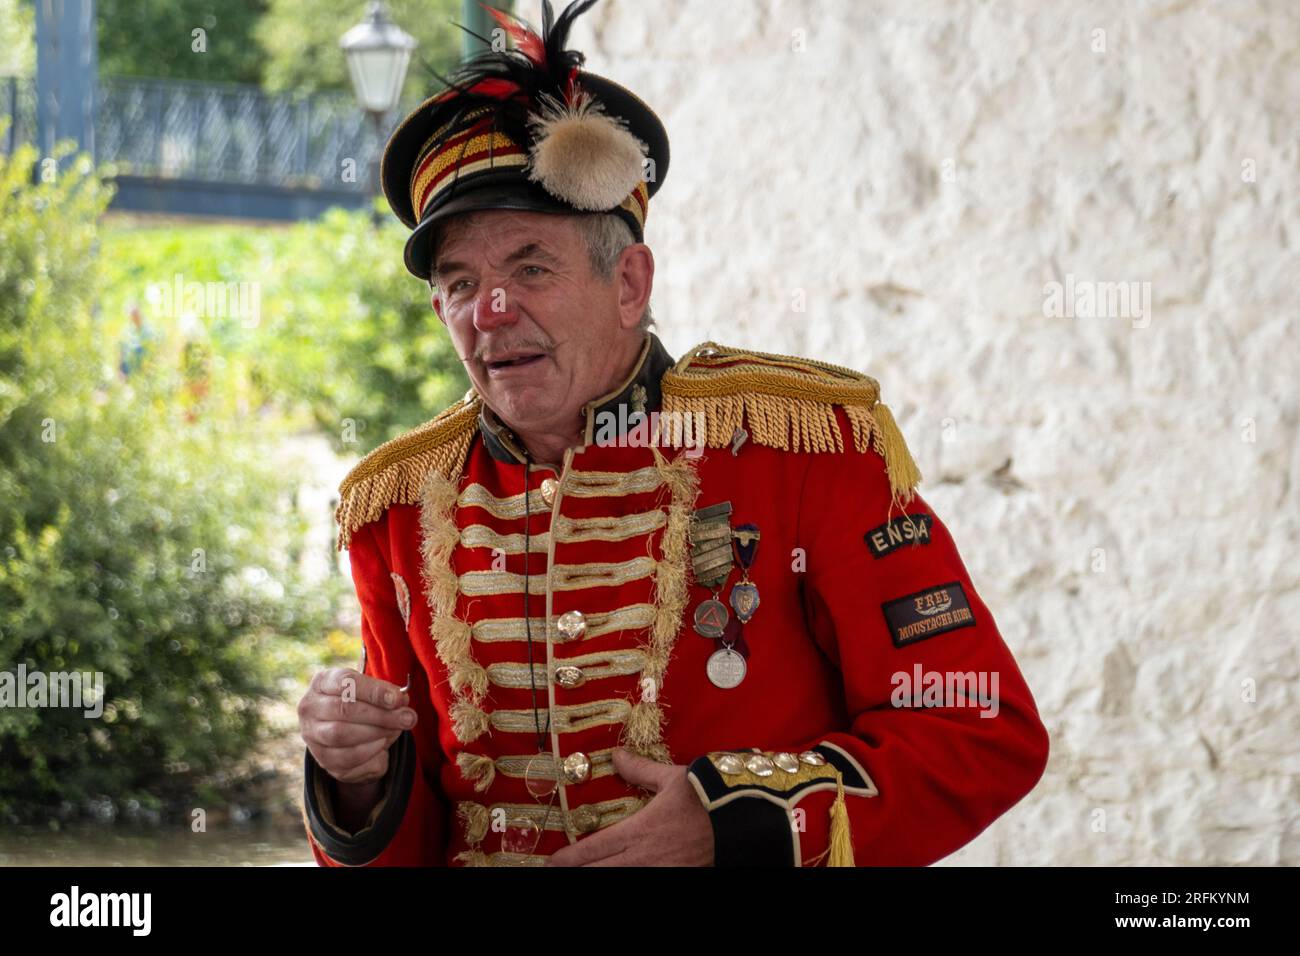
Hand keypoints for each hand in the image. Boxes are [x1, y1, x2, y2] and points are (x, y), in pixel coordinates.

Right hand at [298, 667, 415, 784]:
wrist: (348, 733)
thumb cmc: (363, 704)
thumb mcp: (373, 693)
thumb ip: (387, 694)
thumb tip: (402, 701)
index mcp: (322, 682)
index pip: (345, 682)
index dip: (373, 691)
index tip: (397, 699)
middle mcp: (310, 707)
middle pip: (344, 709)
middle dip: (381, 715)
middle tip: (408, 718)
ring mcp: (312, 735)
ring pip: (341, 734)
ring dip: (376, 732)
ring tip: (396, 729)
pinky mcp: (321, 759)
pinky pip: (346, 757)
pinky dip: (369, 750)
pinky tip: (382, 743)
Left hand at [545, 748, 714, 865]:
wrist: (739, 820)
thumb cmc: (705, 797)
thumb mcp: (670, 779)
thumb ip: (639, 770)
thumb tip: (617, 755)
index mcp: (638, 831)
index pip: (595, 848)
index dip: (571, 857)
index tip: (553, 860)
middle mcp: (644, 857)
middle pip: (601, 871)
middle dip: (579, 872)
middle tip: (560, 871)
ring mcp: (660, 871)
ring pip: (620, 881)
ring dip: (602, 877)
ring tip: (585, 875)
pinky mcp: (677, 877)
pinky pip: (646, 882)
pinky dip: (630, 882)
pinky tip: (622, 877)